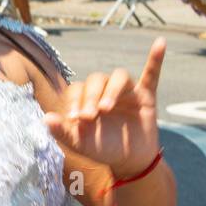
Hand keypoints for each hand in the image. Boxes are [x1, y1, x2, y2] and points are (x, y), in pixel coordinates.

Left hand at [44, 38, 165, 178]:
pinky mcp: (146, 96)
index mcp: (87, 98)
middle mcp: (105, 91)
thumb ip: (61, 132)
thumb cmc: (102, 149)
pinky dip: (156, 58)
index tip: (75, 120)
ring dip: (113, 90)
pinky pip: (151, 74)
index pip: (78, 89)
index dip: (75, 101)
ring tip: (106, 108)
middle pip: (98, 79)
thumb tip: (45, 118)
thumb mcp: (79, 144)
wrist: (129, 161)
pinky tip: (160, 43)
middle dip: (92, 96)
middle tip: (90, 117)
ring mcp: (126, 92)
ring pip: (120, 76)